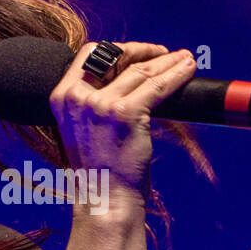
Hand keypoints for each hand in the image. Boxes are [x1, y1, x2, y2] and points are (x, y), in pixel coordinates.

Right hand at [48, 42, 196, 211]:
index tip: (138, 54)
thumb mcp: (84, 128)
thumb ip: (95, 102)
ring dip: (168, 62)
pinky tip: (188, 70)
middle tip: (166, 54)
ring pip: (142, 70)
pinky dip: (177, 75)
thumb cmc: (100, 170)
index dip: (118, 49)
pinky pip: (158, 86)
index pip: (89, 54)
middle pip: (117, 57)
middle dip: (145, 51)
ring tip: (186, 60)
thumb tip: (128, 78)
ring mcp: (101, 104)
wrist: (105, 200)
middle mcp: (78, 97)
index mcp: (62, 97)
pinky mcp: (126, 113)